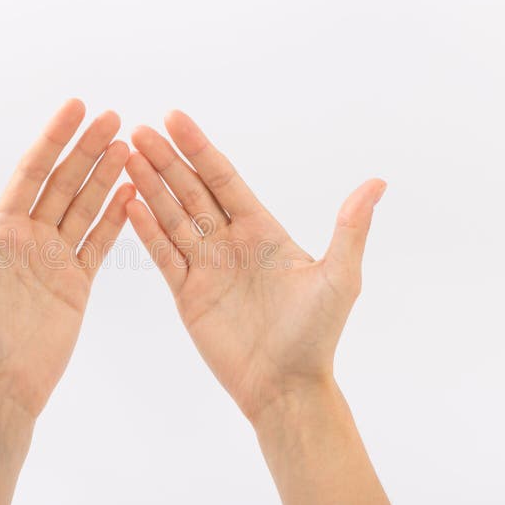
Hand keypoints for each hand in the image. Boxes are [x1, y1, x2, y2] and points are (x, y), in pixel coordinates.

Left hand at [0, 99, 133, 417]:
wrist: (0, 383)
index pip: (30, 172)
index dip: (52, 138)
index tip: (74, 108)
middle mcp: (30, 237)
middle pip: (63, 182)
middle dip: (86, 149)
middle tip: (113, 117)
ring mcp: (56, 258)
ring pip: (85, 207)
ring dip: (105, 177)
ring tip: (128, 147)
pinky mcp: (78, 282)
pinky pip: (100, 242)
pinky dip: (116, 219)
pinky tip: (131, 193)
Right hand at [125, 110, 385, 422]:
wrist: (285, 386)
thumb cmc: (315, 334)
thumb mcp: (338, 278)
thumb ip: (349, 229)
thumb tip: (377, 183)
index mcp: (262, 230)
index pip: (224, 178)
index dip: (199, 148)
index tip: (174, 118)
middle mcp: (230, 241)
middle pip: (191, 191)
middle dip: (166, 160)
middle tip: (138, 131)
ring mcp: (206, 266)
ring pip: (172, 217)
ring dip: (150, 187)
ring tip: (127, 157)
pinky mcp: (187, 293)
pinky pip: (163, 254)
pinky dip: (146, 229)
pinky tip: (129, 202)